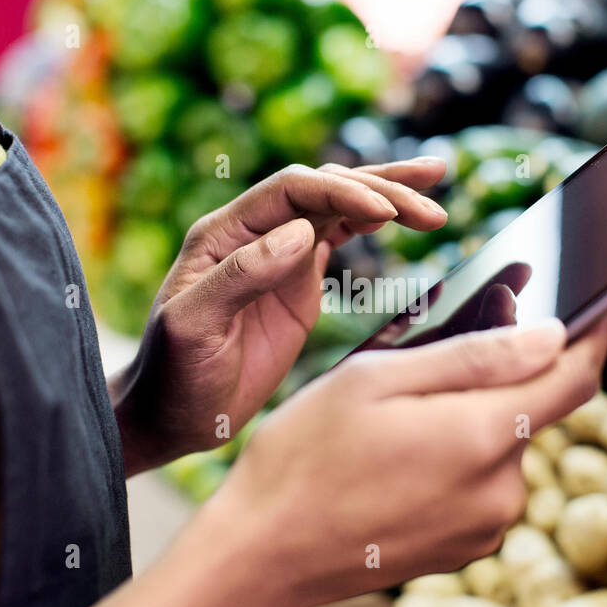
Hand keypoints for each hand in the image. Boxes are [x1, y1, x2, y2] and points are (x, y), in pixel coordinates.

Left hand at [110, 158, 448, 472]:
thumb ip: (242, 275)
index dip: (341, 192)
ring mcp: (279, 256)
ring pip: (339, 209)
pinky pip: (340, 238)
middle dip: (380, 190)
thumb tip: (300, 233)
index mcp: (224, 234)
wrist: (172, 416)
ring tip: (434, 203)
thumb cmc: (172, 375)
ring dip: (387, 200)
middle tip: (431, 206)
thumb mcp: (195, 326)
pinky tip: (405, 219)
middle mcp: (254, 234)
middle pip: (324, 190)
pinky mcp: (298, 282)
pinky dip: (374, 224)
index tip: (384, 212)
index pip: (291, 191)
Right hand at [205, 316, 606, 606]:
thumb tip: (554, 335)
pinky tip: (399, 460)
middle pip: (530, 409)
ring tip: (397, 420)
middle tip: (431, 358)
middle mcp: (500, 491)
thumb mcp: (376, 378)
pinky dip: (458, 460)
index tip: (598, 303)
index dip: (594, 334)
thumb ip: (474, 356)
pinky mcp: (467, 550)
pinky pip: (483, 486)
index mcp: (481, 437)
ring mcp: (486, 527)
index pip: (575, 376)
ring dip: (471, 420)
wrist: (264, 555)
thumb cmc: (305, 454)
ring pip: (502, 446)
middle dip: (499, 375)